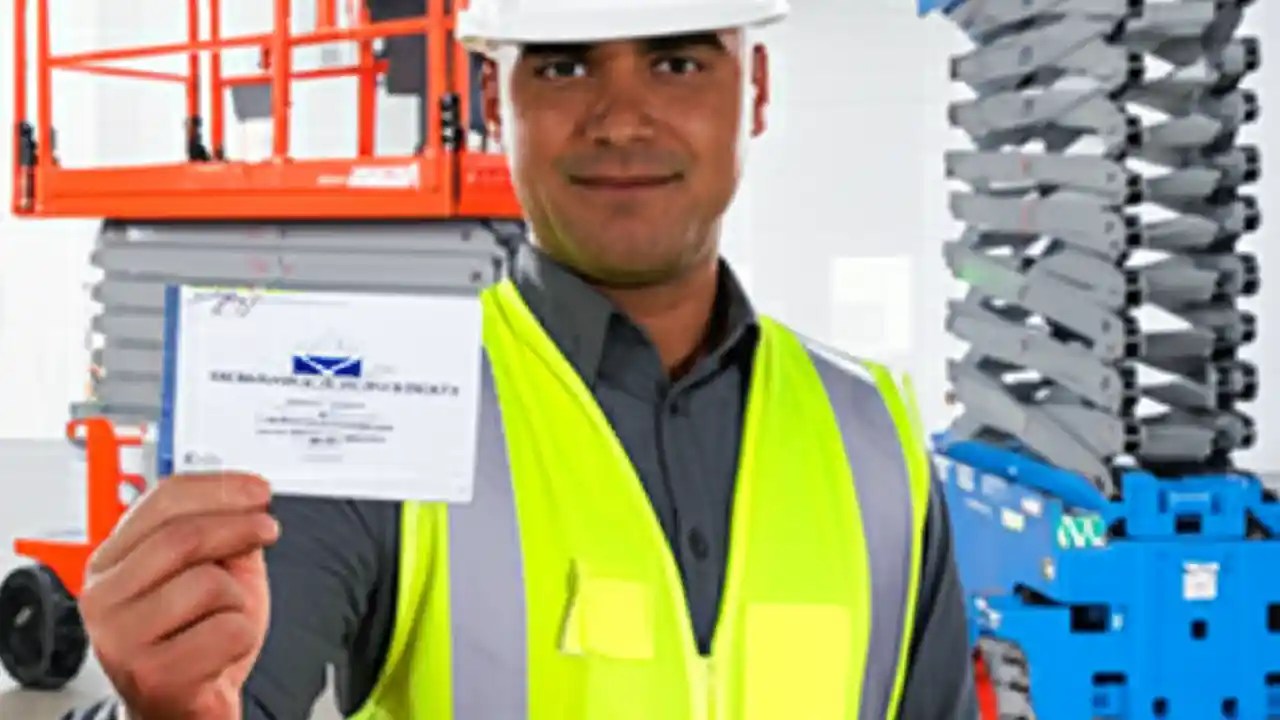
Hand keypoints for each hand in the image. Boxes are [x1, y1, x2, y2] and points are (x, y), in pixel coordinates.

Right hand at [79, 473, 279, 719]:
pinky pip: (227, 630)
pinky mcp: (151, 675)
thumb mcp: (211, 571)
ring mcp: (121, 638)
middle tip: (269, 529)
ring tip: (223, 617)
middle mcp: (104, 597)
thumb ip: (220, 531)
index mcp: (111, 562)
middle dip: (240, 526)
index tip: (258, 489)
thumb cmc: (199, 637)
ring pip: (207, 583)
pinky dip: (243, 636)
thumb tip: (246, 494)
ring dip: (236, 597)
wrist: (190, 704)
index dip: (219, 488)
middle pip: (182, 536)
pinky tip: (221, 650)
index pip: (161, 501)